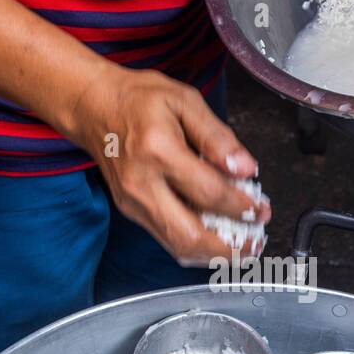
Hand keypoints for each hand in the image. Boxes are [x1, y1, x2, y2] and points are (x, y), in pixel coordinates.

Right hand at [71, 66, 269, 265]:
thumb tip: (245, 168)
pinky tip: (217, 239)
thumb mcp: (185, 101)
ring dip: (214, 254)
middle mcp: (142, 184)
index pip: (208, 192)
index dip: (240, 206)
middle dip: (230, 247)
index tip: (259, 207)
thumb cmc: (138, 100)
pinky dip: (196, 246)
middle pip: (190, 236)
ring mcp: (133, 203)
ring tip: (242, 247)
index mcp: (158, 151)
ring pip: (178, 246)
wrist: (93, 107)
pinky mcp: (131, 211)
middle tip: (255, 242)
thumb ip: (218, 136)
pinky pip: (168, 240)